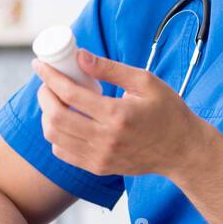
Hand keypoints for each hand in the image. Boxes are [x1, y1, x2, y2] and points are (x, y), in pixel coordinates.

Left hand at [32, 48, 209, 178]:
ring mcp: (100, 157)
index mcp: (118, 115)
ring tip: (55, 100)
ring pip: (55, 137)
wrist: (182, 150)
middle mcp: (106, 139)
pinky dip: (56, 135)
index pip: (70, 94)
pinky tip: (65, 121)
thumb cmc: (168, 112)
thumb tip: (80, 56)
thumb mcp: (146, 82)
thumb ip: (111, 69)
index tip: (40, 65)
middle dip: (44, 95)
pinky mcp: (99, 167)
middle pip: (55, 117)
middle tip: (47, 82)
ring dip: (47, 115)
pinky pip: (63, 153)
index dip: (50, 76)